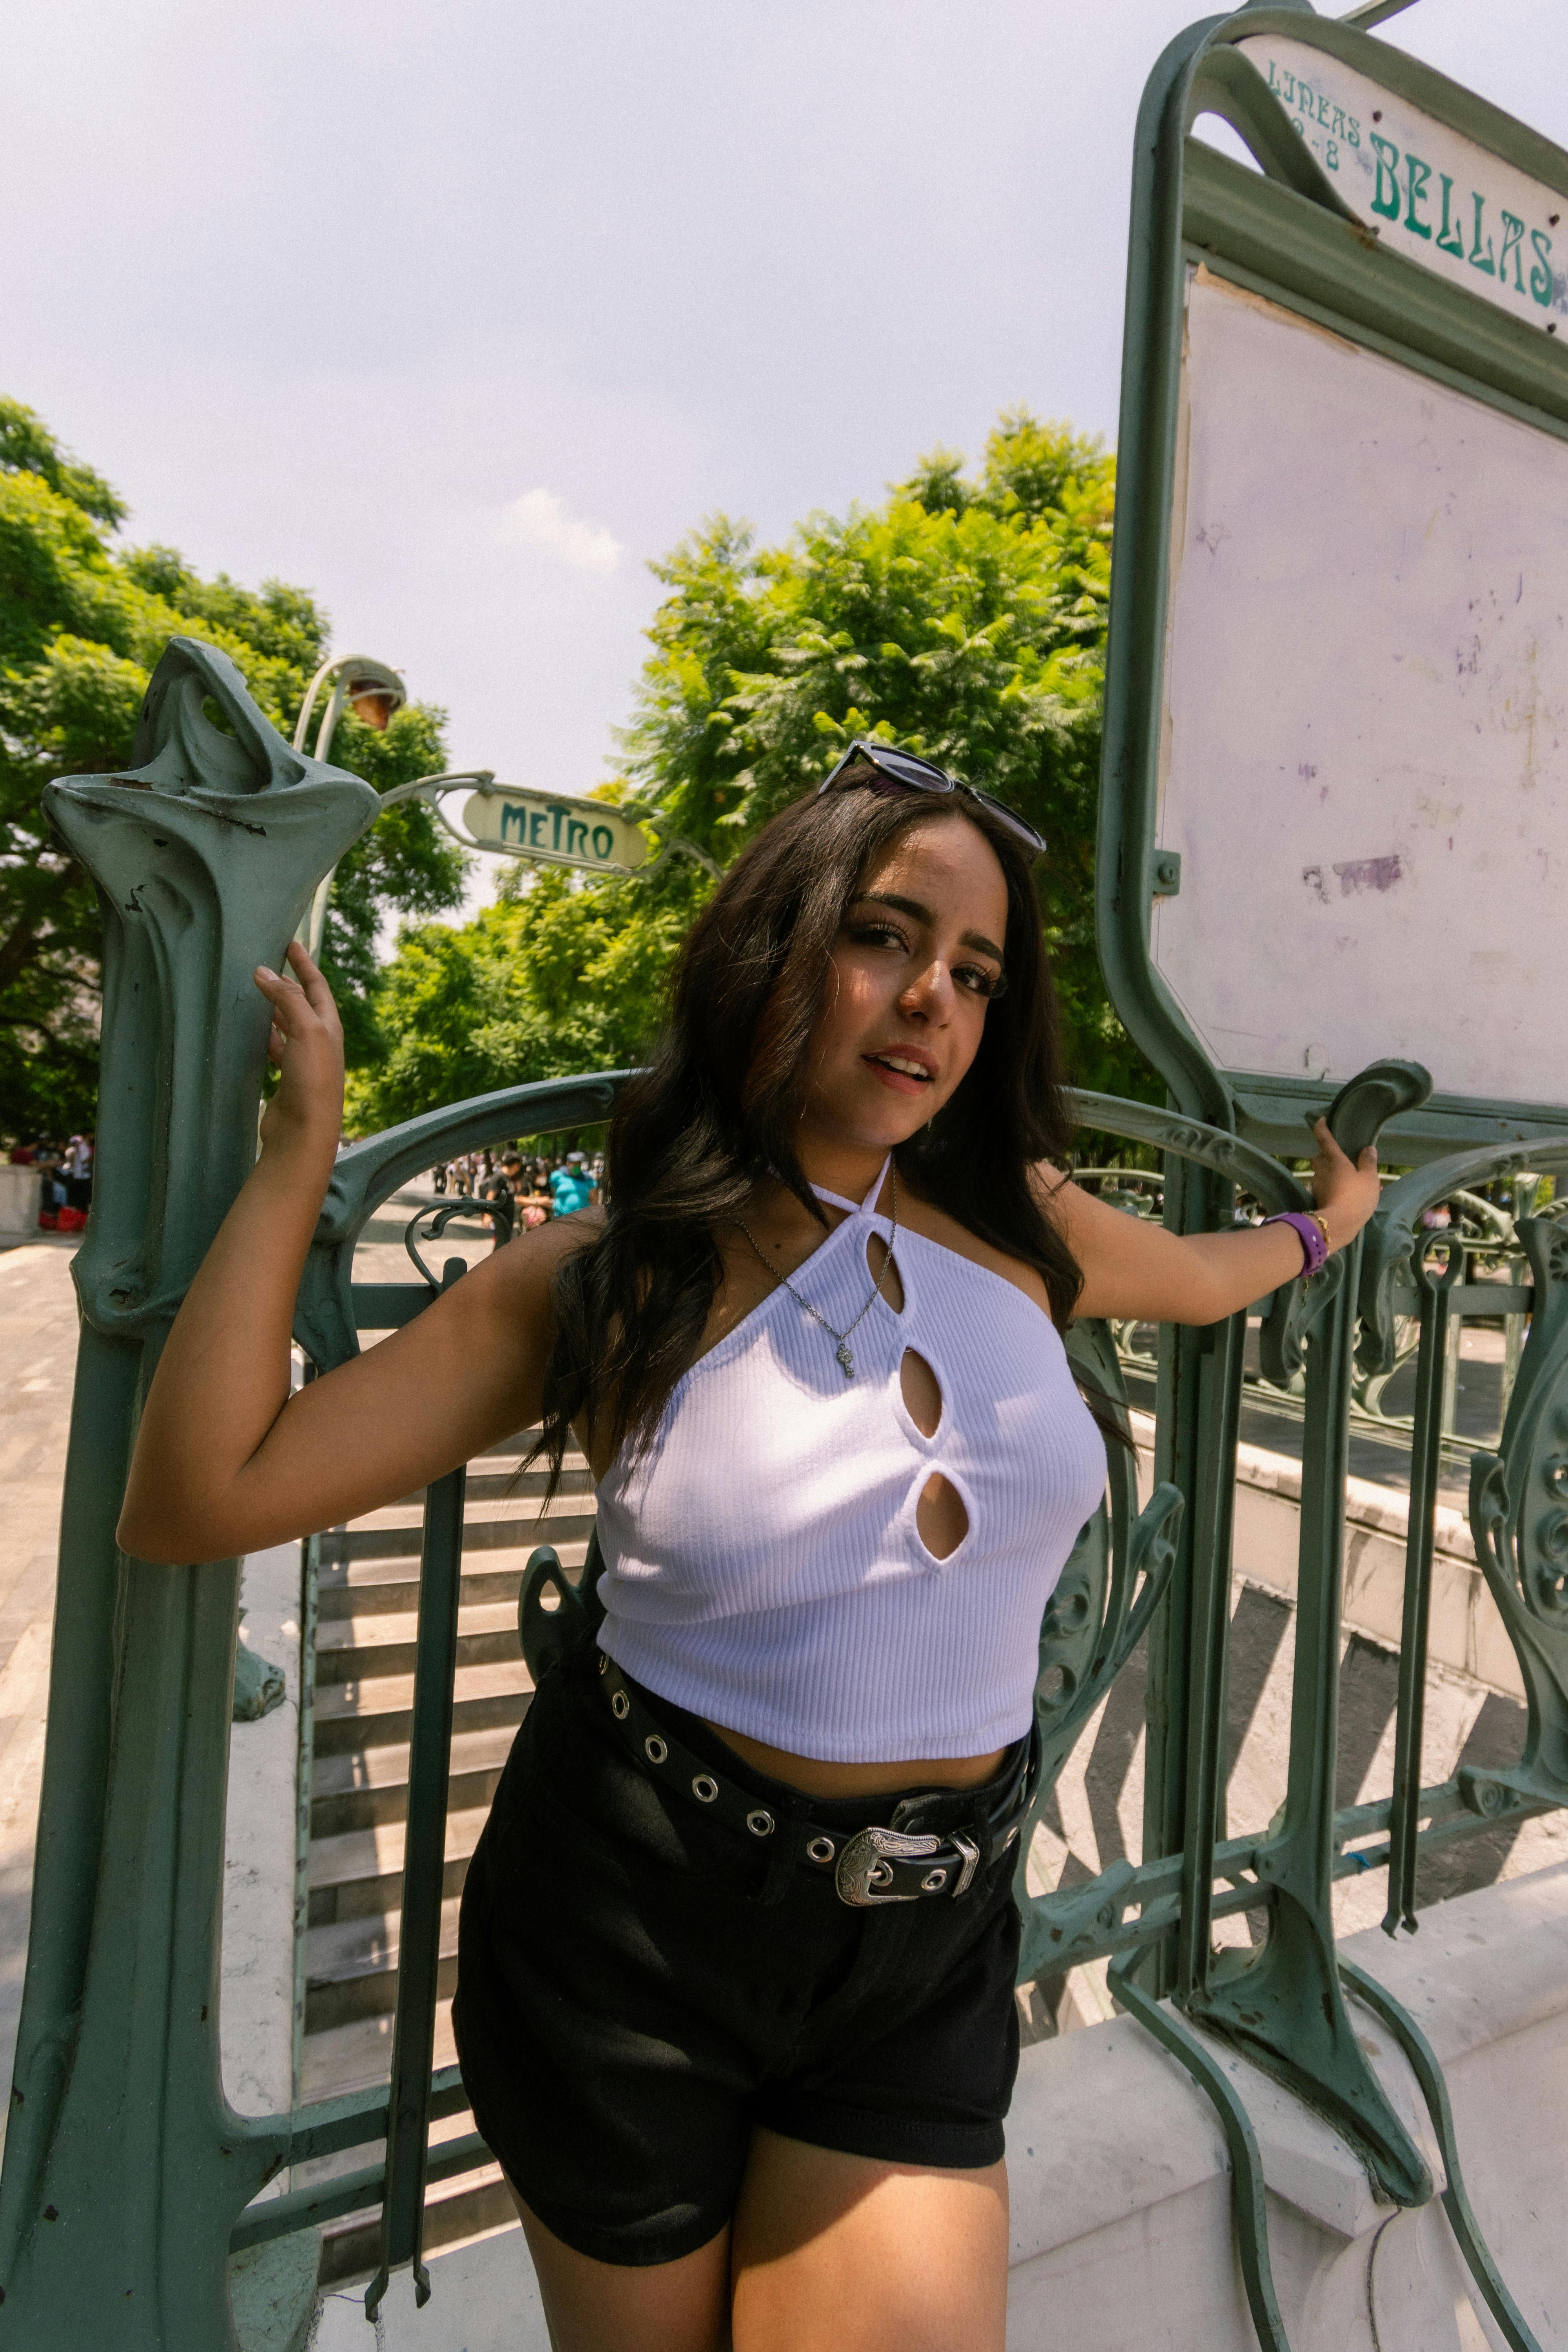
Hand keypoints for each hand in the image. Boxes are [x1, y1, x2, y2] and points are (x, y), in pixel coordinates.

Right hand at [254, 942, 344, 1157]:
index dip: (304, 964)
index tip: (291, 943)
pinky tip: (253, 1029)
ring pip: (287, 1026)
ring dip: (274, 1008)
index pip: (317, 986)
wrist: (305, 1133)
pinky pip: (275, 1048)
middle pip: (302, 1004)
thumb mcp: (306, 1030)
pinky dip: (265, 1035)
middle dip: (287, 984)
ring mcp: (303, 1060)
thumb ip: (286, 999)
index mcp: (329, 1027)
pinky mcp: (287, 1078)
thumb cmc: (312, 1080)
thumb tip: (263, 972)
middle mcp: (320, 1042)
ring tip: (256, 991)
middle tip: (267, 964)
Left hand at [1308, 1116, 1379, 1248]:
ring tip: (1346, 1179)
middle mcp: (1322, 1170)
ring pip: (1320, 1174)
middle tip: (1340, 1158)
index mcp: (1334, 1160)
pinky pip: (1323, 1188)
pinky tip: (1342, 1194)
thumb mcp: (1369, 1178)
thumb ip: (1368, 1162)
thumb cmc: (1356, 1197)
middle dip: (1325, 1156)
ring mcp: (1317, 1185)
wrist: (1339, 1224)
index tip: (1320, 1119)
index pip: (1324, 1139)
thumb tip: (1368, 1148)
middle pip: (1319, 1158)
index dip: (1321, 1128)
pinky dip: (1331, 1187)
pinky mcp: (1317, 1199)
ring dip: (1329, 1173)